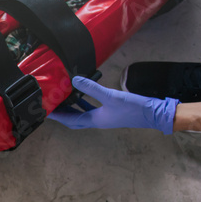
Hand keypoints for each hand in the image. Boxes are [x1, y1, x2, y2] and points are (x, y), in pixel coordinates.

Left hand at [48, 76, 178, 133]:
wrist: (154, 114)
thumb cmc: (133, 108)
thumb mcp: (111, 96)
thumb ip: (92, 88)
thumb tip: (75, 80)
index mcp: (95, 120)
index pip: (70, 119)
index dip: (58, 116)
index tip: (46, 111)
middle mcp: (97, 121)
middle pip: (74, 120)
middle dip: (62, 114)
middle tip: (51, 106)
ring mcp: (105, 118)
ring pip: (82, 115)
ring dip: (72, 109)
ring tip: (62, 100)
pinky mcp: (111, 113)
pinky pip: (92, 109)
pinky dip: (84, 104)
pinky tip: (83, 96)